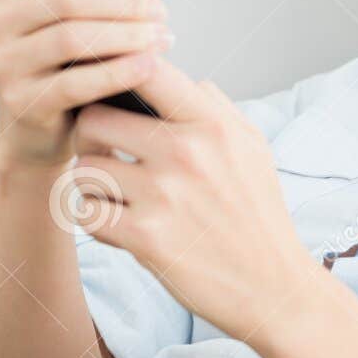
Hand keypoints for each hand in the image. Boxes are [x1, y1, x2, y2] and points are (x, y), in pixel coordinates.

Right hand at [0, 0, 174, 167]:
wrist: (38, 129)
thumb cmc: (58, 52)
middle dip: (127, 1)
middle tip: (165, 10)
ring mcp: (3, 63)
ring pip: (75, 38)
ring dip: (129, 35)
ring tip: (165, 37)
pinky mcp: (21, 103)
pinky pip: (78, 81)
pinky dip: (120, 70)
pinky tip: (151, 65)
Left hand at [64, 58, 324, 342]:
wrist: (272, 288)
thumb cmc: (260, 216)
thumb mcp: (254, 149)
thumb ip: (218, 109)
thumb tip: (187, 80)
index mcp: (211, 125)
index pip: (145, 68)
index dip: (114, 69)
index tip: (106, 87)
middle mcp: (185, 153)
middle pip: (94, 118)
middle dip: (89, 135)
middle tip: (101, 152)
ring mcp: (163, 196)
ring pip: (84, 168)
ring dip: (91, 183)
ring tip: (112, 193)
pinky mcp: (145, 238)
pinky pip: (87, 212)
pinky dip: (94, 218)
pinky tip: (115, 223)